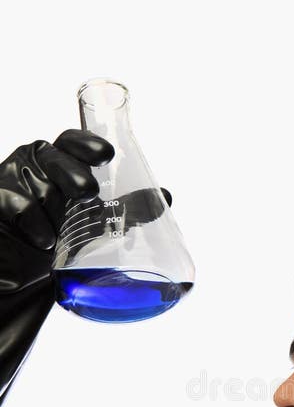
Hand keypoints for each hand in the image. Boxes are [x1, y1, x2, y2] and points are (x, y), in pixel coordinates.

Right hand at [0, 129, 171, 406]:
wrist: (24, 266)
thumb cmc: (61, 233)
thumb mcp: (97, 220)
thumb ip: (128, 207)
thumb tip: (165, 196)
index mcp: (60, 160)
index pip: (71, 141)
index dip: (87, 143)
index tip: (107, 154)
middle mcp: (35, 165)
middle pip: (53, 157)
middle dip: (71, 172)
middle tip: (88, 191)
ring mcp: (12, 181)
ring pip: (38, 187)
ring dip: (53, 211)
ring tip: (58, 234)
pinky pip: (15, 206)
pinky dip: (33, 224)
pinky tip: (45, 241)